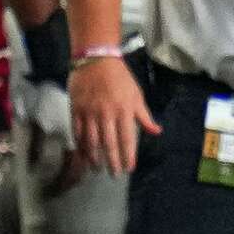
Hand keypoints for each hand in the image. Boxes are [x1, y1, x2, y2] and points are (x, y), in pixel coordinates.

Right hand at [68, 58, 159, 174]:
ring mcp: (89, 113)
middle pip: (108, 143)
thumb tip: (157, 132)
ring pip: (91, 140)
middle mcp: (106, 114)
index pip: (127, 139)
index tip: (129, 168)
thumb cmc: (120, 78)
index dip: (128, 156)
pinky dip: (80, 145)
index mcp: (124, 111)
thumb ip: (145, 116)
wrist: (96, 60)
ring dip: (94, 157)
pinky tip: (83, 154)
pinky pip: (77, 131)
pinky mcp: (75, 109)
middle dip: (112, 161)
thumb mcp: (137, 96)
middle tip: (114, 174)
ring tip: (97, 168)